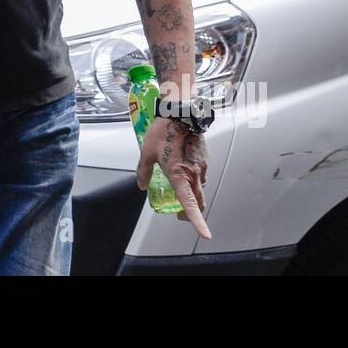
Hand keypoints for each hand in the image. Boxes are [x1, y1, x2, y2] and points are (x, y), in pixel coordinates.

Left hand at [137, 116, 211, 238]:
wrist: (180, 113)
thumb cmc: (163, 132)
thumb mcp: (147, 153)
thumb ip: (144, 171)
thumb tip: (142, 185)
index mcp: (180, 176)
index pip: (191, 205)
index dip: (198, 222)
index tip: (205, 235)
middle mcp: (194, 174)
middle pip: (198, 201)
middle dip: (191, 212)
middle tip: (180, 214)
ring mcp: (202, 166)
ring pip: (200, 187)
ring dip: (192, 193)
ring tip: (179, 186)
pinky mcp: (205, 158)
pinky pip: (201, 173)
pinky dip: (194, 177)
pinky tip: (183, 167)